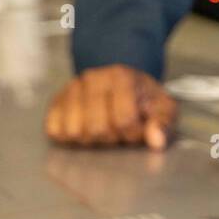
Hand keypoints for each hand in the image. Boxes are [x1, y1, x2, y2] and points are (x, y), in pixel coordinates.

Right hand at [45, 65, 176, 148]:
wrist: (119, 82)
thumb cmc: (141, 99)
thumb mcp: (162, 107)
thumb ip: (164, 123)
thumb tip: (156, 142)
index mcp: (121, 77)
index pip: (123, 120)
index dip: (132, 134)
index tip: (136, 130)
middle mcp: (93, 78)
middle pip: (97, 128)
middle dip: (111, 138)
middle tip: (118, 131)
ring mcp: (71, 89)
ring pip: (74, 131)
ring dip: (91, 139)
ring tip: (102, 128)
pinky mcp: (55, 102)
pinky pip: (54, 131)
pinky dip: (69, 137)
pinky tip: (85, 128)